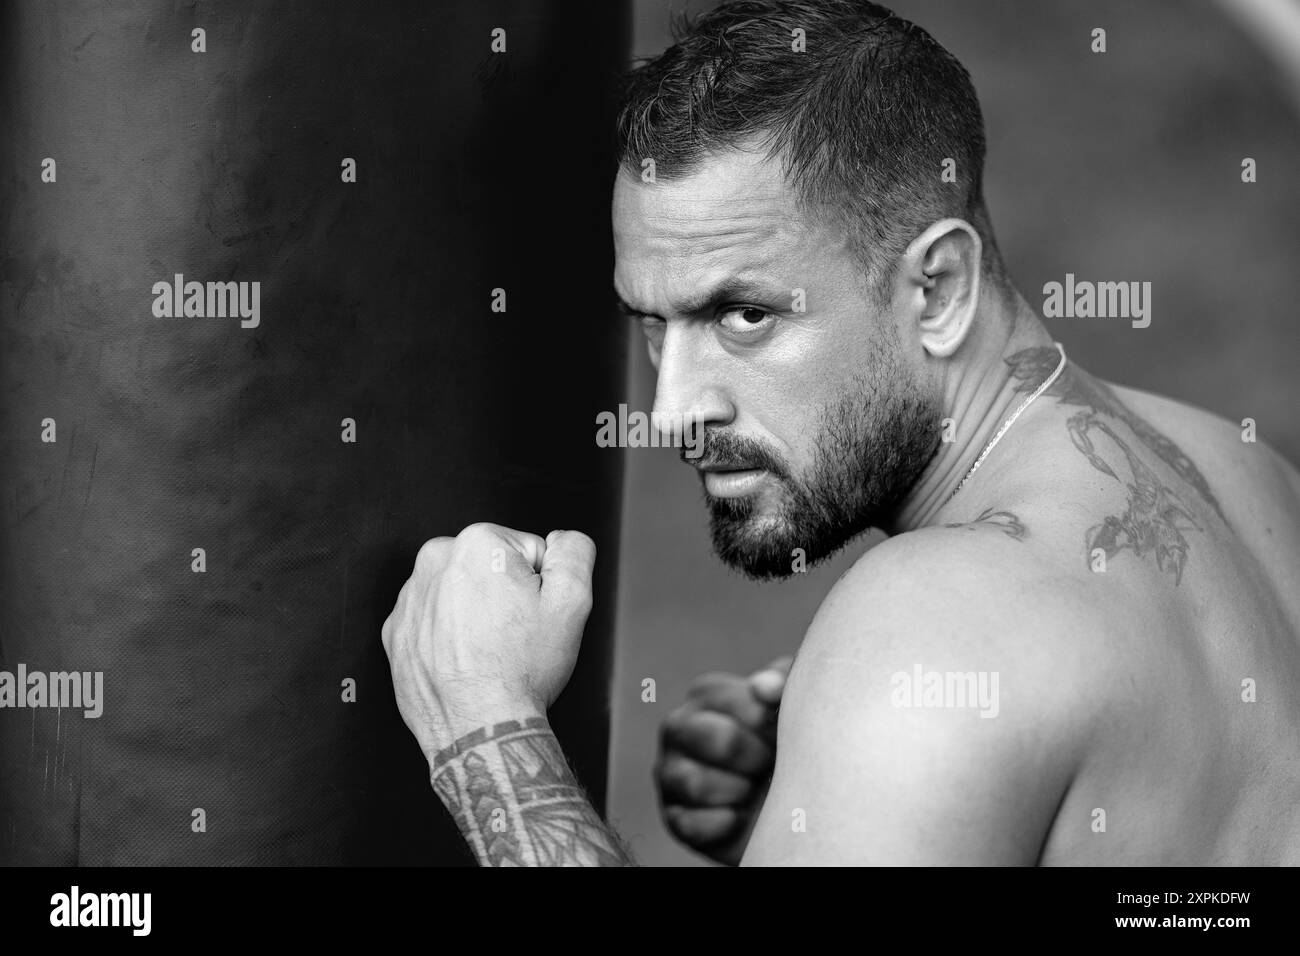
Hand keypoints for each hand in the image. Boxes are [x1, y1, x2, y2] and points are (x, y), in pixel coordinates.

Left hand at [381, 522, 595, 759]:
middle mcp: (434, 563)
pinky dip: (449, 638)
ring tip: (489, 650)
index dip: (538, 585)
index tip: (530, 614)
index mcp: (476, 544)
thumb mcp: (572, 602)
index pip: (526, 550)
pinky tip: (465, 661)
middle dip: (504, 595)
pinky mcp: (396, 632)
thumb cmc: (519, 672)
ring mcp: (409, 599)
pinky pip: (433, 622)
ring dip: (475, 616)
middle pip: (488, 568)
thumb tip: (564, 540)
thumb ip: (574, 552)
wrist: (479, 729)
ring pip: (460, 595)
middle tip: (514, 634)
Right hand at [654, 656, 792, 864]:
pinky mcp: (674, 817)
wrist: (786, 804)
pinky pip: (691, 824)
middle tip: (770, 764)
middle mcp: (680, 729)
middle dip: (755, 757)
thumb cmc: (788, 743)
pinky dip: (723, 824)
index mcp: (707, 695)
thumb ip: (783, 683)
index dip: (769, 724)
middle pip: (717, 740)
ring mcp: (671, 773)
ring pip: (696, 784)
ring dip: (738, 792)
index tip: (783, 734)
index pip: (736, 702)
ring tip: (755, 791)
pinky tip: (741, 818)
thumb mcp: (792, 706)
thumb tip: (763, 687)